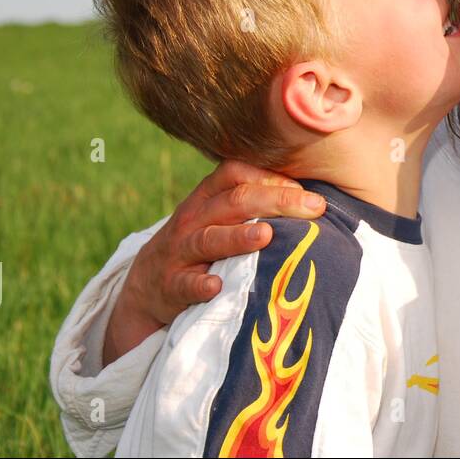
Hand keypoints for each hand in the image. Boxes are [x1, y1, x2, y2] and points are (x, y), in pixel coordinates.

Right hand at [102, 161, 326, 365]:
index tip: (305, 190)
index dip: (270, 176)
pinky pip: (184, 284)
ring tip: (265, 235)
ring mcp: (180, 252)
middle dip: (276, 200)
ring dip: (237, 237)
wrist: (145, 285)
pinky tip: (216, 286)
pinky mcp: (170, 285)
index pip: (236, 173)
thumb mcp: (218, 217)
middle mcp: (193, 219)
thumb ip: (254, 205)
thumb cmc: (201, 245)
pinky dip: (199, 285)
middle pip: (234, 201)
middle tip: (314, 207)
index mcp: (207, 197)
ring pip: (209, 238)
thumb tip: (315, 200)